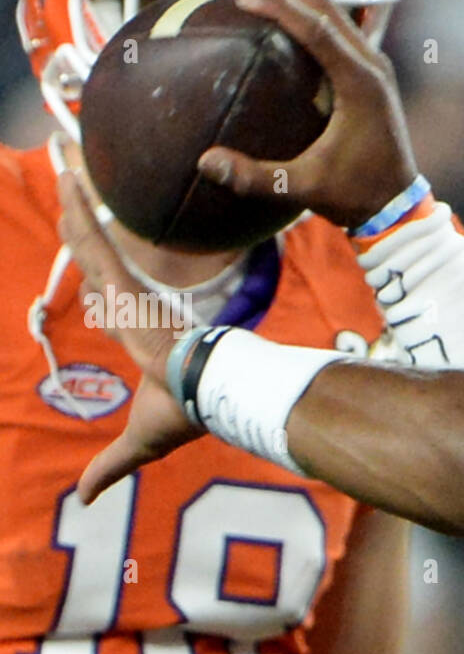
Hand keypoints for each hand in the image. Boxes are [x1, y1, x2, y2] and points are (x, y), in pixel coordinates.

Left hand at [57, 170, 203, 502]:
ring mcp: (128, 291)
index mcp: (137, 334)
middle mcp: (131, 305)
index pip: (106, 295)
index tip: (83, 252)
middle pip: (94, 252)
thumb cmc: (186, 416)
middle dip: (77, 215)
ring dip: (72, 196)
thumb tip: (84, 499)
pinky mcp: (127, 283)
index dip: (92, 272)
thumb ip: (109, 466)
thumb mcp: (138, 444)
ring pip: (89, 236)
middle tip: (66, 175)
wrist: (212, 395)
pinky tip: (66, 171)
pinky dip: (79, 205)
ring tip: (60, 154)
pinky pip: (95, 237)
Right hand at [197, 0, 417, 229]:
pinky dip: (303, 13)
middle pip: (322, 3)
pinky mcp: (369, 73)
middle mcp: (372, 65)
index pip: (315, 27)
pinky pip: (335, 28)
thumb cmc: (356, 195)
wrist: (397, 206)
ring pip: (331, 9)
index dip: (276, 6)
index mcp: (361, 83)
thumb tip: (206, 163)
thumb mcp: (305, 187)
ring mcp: (374, 65)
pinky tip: (274, 16)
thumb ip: (256, 177)